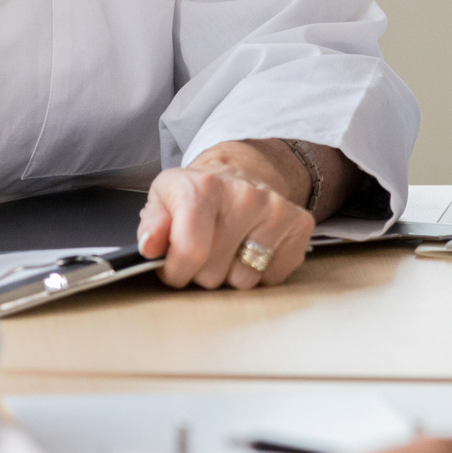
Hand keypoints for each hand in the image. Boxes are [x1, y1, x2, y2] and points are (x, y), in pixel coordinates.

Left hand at [138, 141, 315, 289]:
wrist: (242, 173)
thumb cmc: (198, 193)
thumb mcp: (164, 199)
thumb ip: (152, 225)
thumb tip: (151, 247)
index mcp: (204, 187)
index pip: (190, 252)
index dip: (176, 272)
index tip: (174, 267)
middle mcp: (244, 195)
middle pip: (214, 273)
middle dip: (203, 272)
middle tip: (205, 252)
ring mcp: (276, 209)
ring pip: (244, 279)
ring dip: (231, 274)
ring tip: (229, 250)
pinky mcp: (300, 225)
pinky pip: (272, 277)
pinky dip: (260, 272)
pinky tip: (252, 248)